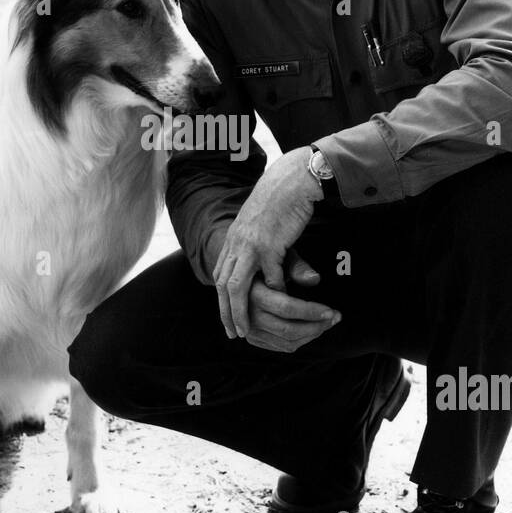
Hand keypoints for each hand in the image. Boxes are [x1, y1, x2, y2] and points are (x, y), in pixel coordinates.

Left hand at [212, 147, 322, 338]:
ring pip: (237, 287)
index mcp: (233, 237)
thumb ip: (271, 255)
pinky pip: (270, 277)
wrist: (292, 179)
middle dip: (225, 312)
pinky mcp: (269, 245)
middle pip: (222, 285)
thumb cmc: (282, 201)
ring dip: (240, 311)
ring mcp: (250, 245)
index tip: (226, 316)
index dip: (221, 298)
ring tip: (246, 329)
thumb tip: (275, 277)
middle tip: (233, 332)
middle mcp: (236, 243)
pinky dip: (275, 292)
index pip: (220, 273)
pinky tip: (282, 301)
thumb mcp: (268, 229)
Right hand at [241, 249, 341, 352]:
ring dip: (312, 335)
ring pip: (287, 342)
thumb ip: (297, 268)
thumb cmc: (264, 264)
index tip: (331, 310)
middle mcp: (248, 316)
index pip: (286, 308)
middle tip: (335, 317)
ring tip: (327, 322)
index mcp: (253, 294)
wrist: (240, 277)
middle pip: (288, 329)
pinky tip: (313, 328)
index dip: (311, 311)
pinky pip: (282, 346)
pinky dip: (302, 340)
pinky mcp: (254, 339)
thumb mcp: (279, 259)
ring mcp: (250, 330)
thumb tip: (315, 278)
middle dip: (316, 326)